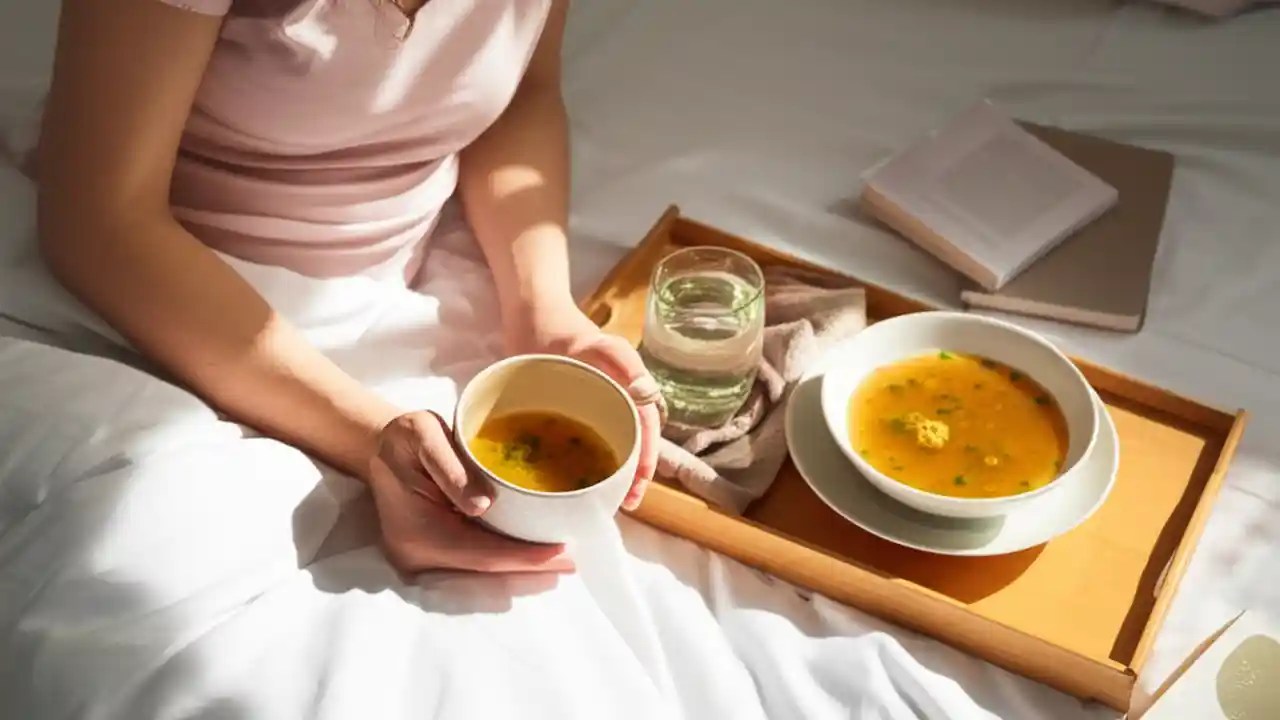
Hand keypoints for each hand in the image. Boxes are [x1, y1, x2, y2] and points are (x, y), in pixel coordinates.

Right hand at [366, 410, 574, 573]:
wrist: (378, 450)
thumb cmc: (402, 438)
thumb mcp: (422, 436)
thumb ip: (448, 468)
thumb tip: (481, 505)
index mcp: (418, 531)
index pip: (481, 554)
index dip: (523, 557)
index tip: (560, 552)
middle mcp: (418, 555)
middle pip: (484, 572)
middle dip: (530, 570)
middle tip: (572, 563)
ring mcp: (423, 559)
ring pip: (481, 572)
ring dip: (521, 569)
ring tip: (560, 563)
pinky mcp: (432, 553)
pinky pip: (473, 563)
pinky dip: (505, 561)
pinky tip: (532, 555)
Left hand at [512, 304, 662, 510]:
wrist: (531, 318)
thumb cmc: (563, 329)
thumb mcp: (594, 344)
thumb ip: (622, 362)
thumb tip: (648, 393)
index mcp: (632, 387)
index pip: (647, 432)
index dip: (645, 464)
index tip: (635, 492)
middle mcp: (620, 399)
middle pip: (635, 443)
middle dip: (633, 477)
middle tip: (621, 506)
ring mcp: (598, 406)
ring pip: (615, 444)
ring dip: (614, 472)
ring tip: (603, 501)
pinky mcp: (577, 411)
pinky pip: (589, 439)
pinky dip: (588, 460)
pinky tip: (576, 480)